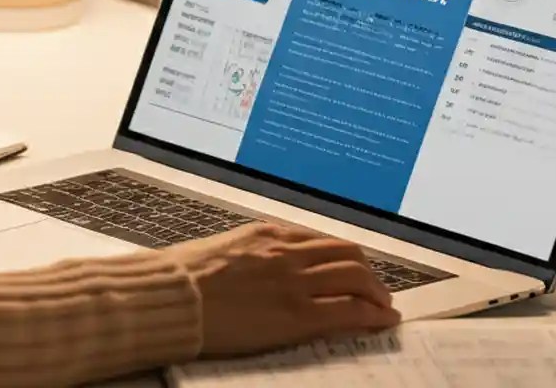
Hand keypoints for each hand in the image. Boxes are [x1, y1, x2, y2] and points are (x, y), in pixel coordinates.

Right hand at [172, 223, 400, 356]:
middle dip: (367, 272)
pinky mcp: (298, 315)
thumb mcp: (223, 249)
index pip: (321, 241)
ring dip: (376, 293)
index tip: (352, 269)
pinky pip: (350, 310)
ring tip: (382, 307)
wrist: (172, 297)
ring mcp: (295, 282)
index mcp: (267, 233)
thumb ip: (252, 252)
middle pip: (347, 254)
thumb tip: (264, 264)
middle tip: (375, 290)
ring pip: (356, 278)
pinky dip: (373, 315)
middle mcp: (288, 252)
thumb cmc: (182, 278)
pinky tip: (382, 321)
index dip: (343, 257)